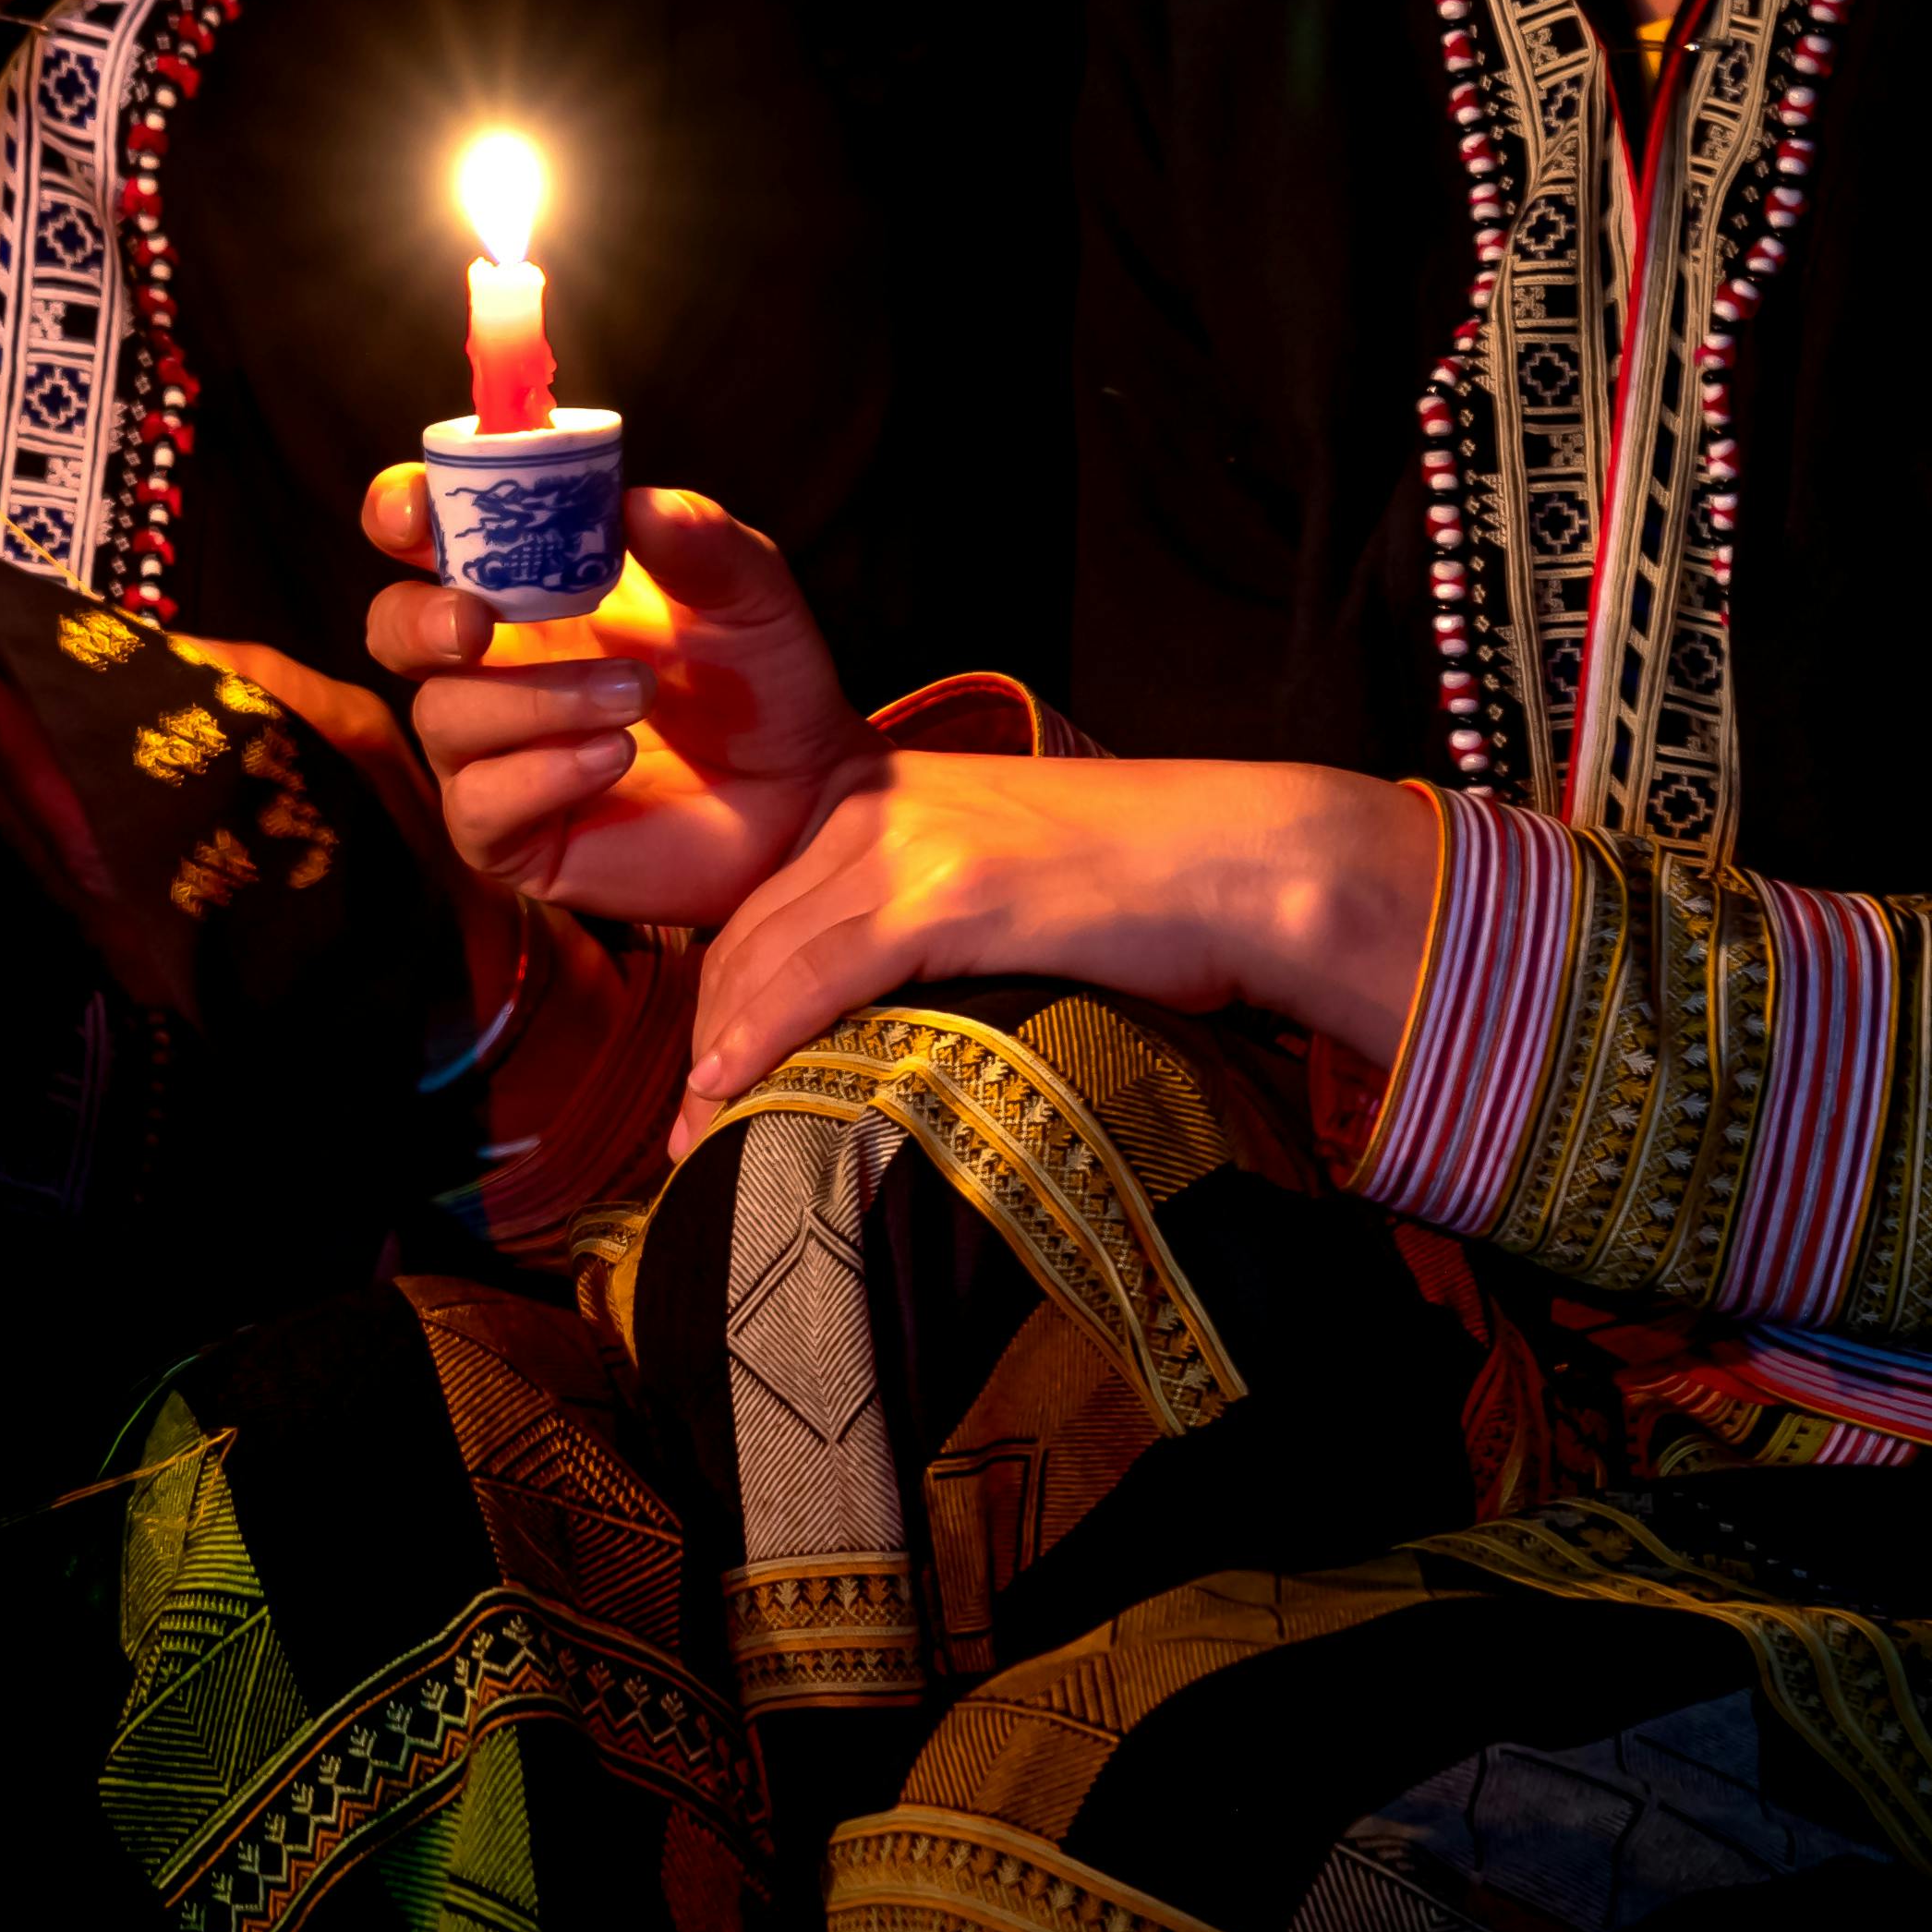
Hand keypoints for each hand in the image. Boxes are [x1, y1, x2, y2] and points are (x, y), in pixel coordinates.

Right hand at [360, 476, 879, 927]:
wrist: (805, 795)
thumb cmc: (760, 679)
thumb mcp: (745, 590)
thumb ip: (696, 540)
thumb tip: (633, 500)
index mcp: (525, 586)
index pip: (424, 536)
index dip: (399, 512)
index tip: (413, 514)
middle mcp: (491, 667)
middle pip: (391, 628)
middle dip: (420, 621)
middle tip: (479, 625)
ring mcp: (493, 755)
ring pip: (443, 717)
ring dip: (534, 700)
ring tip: (634, 696)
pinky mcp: (511, 837)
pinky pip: (479, 804)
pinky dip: (543, 773)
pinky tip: (615, 757)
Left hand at [669, 752, 1427, 1153]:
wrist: (1249, 862)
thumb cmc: (1146, 888)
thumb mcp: (1005, 877)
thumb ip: (927, 915)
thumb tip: (880, 1010)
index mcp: (884, 792)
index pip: (767, 902)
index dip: (721, 992)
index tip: (702, 1073)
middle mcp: (880, 804)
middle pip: (750, 930)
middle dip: (704, 1029)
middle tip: (682, 1126)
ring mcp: (912, 843)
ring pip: (769, 954)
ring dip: (718, 1053)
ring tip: (695, 1139)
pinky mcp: (951, 891)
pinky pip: (820, 972)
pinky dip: (760, 1035)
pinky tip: (724, 1087)